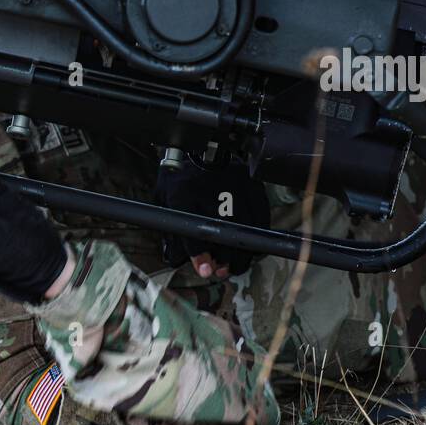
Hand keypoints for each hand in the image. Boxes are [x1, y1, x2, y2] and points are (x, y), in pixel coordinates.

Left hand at [156, 157, 269, 276]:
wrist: (199, 152)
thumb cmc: (180, 183)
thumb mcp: (165, 204)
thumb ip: (171, 232)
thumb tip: (177, 260)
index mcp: (183, 193)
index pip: (194, 228)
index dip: (200, 253)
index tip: (206, 271)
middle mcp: (210, 187)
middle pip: (224, 230)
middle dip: (224, 258)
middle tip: (221, 272)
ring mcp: (235, 183)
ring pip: (246, 226)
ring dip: (242, 252)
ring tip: (234, 265)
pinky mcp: (252, 183)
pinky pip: (261, 216)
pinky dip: (257, 235)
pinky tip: (248, 246)